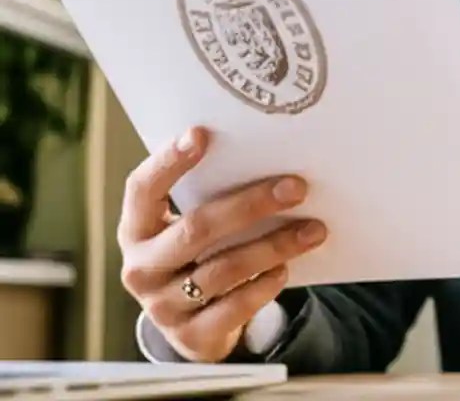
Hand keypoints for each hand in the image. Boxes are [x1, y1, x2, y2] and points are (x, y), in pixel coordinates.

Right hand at [118, 126, 326, 361]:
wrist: (192, 327)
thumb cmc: (197, 258)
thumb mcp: (187, 229)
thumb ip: (209, 199)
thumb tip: (267, 158)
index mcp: (135, 231)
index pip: (142, 190)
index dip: (169, 162)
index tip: (202, 134)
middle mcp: (141, 269)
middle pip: (197, 229)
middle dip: (250, 205)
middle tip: (296, 187)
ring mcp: (163, 306)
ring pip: (223, 269)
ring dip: (273, 246)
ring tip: (313, 230)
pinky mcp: (191, 335)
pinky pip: (234, 307)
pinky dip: (264, 286)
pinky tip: (285, 268)